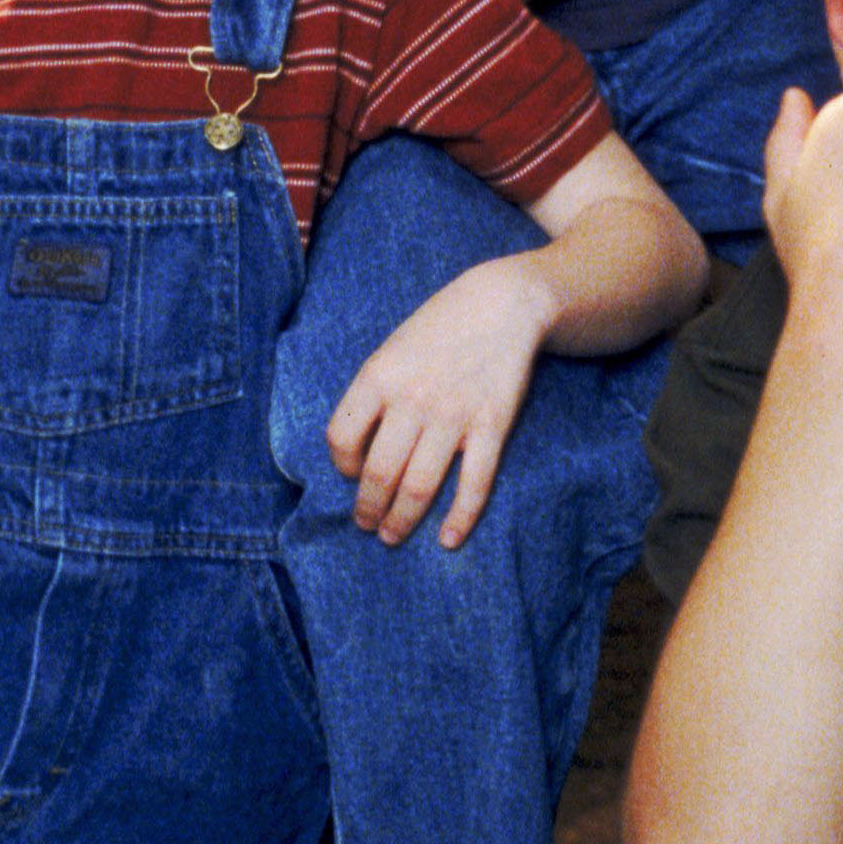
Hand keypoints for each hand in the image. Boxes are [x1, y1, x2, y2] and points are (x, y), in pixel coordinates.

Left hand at [326, 255, 552, 547]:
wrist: (501, 304)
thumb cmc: (439, 328)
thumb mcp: (393, 350)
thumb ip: (374, 394)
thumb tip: (357, 450)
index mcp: (379, 376)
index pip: (342, 436)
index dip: (341, 466)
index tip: (350, 476)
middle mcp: (412, 398)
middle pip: (379, 472)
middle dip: (368, 508)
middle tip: (367, 525)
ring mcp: (454, 414)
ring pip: (418, 486)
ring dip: (401, 520)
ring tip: (392, 535)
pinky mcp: (492, 425)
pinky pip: (474, 483)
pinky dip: (460, 518)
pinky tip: (448, 539)